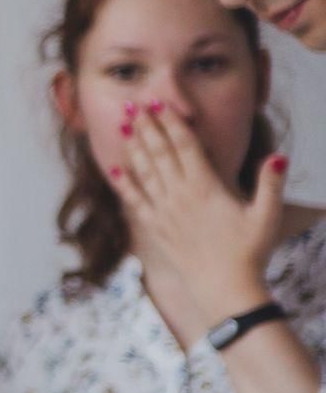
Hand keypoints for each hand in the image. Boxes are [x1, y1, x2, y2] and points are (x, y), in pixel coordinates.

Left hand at [111, 101, 285, 318]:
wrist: (224, 288)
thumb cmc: (249, 252)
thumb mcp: (267, 216)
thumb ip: (271, 184)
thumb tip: (278, 156)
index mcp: (206, 187)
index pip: (185, 147)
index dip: (171, 123)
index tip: (159, 104)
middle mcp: (180, 195)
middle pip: (160, 153)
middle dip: (147, 127)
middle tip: (133, 104)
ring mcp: (164, 211)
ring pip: (145, 172)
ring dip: (134, 147)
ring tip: (124, 126)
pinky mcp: (155, 228)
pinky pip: (134, 200)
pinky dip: (123, 182)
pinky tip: (114, 168)